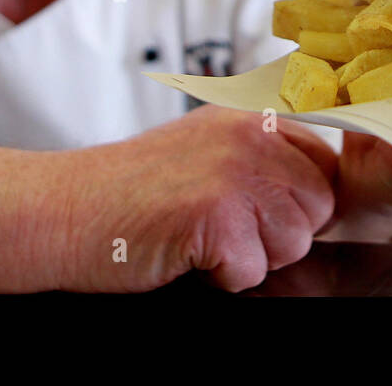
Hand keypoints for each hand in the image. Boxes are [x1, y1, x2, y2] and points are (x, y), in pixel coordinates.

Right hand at [30, 105, 336, 292]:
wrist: (65, 209)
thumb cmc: (134, 190)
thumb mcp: (210, 147)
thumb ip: (267, 157)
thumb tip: (325, 193)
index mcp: (253, 114)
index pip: (325, 166)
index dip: (294, 202)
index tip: (250, 208)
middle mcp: (251, 132)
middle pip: (320, 207)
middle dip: (277, 233)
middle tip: (219, 224)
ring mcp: (236, 170)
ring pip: (294, 242)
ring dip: (249, 255)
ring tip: (199, 234)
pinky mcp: (218, 213)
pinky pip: (254, 272)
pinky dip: (219, 278)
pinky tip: (184, 250)